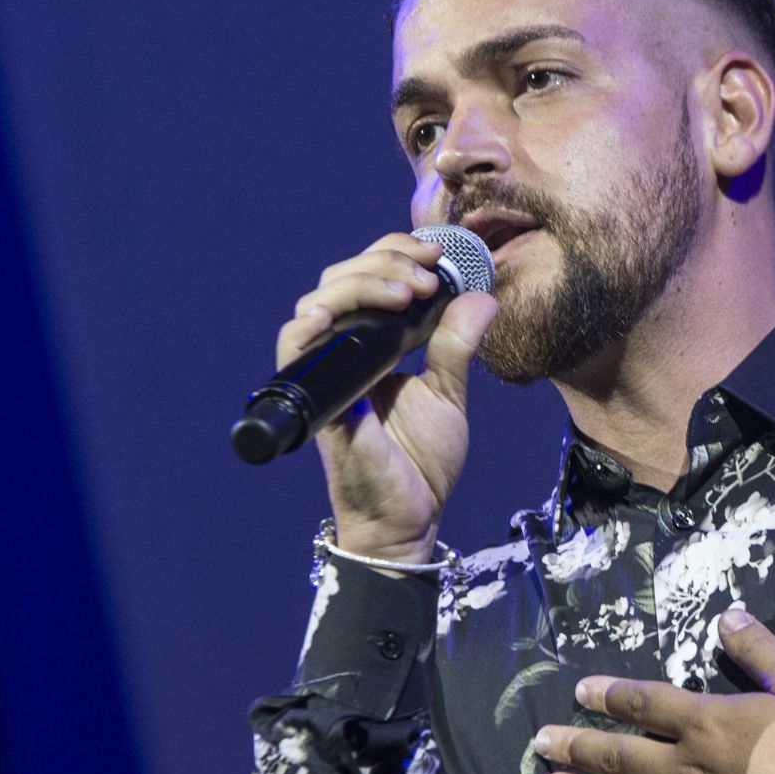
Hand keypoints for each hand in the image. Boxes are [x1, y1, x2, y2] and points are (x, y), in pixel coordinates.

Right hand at [275, 233, 497, 562]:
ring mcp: (326, 374)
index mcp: (371, 345)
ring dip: (361, 284)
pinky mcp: (317, 401)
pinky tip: (334, 313)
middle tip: (427, 273)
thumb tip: (482, 295)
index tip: (437, 257)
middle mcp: (342, 352)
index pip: (368, 276)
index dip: (395, 254)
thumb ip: (457, 345)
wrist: (409, 519)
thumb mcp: (448, 393)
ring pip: (317, 303)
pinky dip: (307, 325)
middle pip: (339, 278)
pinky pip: (293, 351)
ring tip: (407, 291)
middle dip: (385, 262)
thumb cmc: (420, 463)